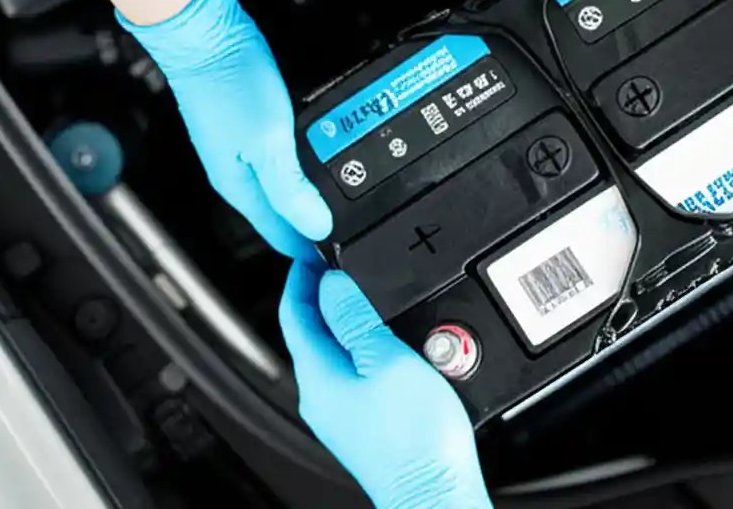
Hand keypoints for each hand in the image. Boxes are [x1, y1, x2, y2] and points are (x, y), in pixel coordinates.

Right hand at [116, 0, 330, 259]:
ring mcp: (239, 150)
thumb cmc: (228, 80)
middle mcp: (236, 174)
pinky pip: (278, 159)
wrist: (204, 32)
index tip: (343, 258)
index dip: (313, 250)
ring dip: (310, 194)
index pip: (282, 236)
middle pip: (282, 215)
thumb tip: (317, 228)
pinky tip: (318, 160)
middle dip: (314, 225)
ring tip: (344, 198)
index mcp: (240, 188)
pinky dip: (301, 166)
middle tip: (352, 228)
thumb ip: (292, 187)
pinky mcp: (246, 126)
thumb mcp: (270, 140)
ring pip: (282, 186)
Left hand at [279, 262, 491, 508]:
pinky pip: (364, 372)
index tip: (313, 247)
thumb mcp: (388, 360)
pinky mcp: (370, 422)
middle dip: (331, 293)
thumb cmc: (416, 441)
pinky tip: (401, 343)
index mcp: (317, 378)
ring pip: (342, 350)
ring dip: (356, 319)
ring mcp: (346, 412)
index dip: (302, 274)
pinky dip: (375, 347)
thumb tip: (332, 282)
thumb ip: (357, 318)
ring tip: (378, 295)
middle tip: (347, 263)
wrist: (439, 491)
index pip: (294, 312)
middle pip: (316, 330)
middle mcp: (323, 397)